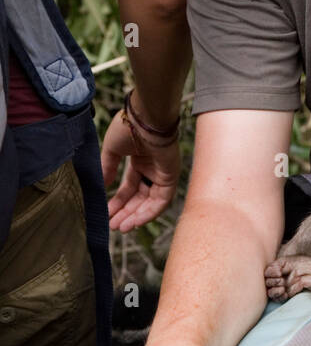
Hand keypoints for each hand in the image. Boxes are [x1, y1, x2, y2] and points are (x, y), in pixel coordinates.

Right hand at [102, 107, 180, 229]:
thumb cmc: (129, 127)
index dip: (118, 201)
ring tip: (121, 228)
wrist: (145, 117)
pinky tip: (134, 221)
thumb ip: (108, 168)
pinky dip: (149, 212)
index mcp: (140, 160)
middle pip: (140, 197)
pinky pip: (161, 200)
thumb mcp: (112, 150)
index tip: (106, 213)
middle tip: (113, 226)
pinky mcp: (171, 176)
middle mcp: (153, 168)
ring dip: (136, 216)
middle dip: (126, 212)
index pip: (129, 187)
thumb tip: (103, 185)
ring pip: (151, 202)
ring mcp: (163, 173)